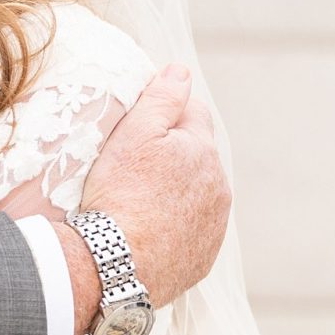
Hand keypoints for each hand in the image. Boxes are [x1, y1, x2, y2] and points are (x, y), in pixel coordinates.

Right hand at [77, 65, 230, 308]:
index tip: (137, 126)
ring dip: (174, 191)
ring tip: (136, 201)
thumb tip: (181, 71)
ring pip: (195, 194)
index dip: (164, 114)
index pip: (193, 112)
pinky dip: (172, 226)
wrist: (115, 263)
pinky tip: (144, 230)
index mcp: (203, 151)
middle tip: (131, 166)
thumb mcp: (133, 134)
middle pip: (196, 155)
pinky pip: (190, 231)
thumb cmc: (118, 193)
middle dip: (172, 154)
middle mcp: (218, 187)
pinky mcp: (202, 258)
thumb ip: (161, 98)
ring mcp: (214, 226)